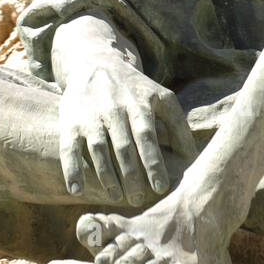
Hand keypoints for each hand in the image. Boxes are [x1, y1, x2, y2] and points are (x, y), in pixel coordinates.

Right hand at [58, 53, 196, 205]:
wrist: (97, 63)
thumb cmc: (136, 89)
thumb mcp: (162, 98)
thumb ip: (178, 125)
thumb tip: (194, 157)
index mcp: (140, 103)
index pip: (148, 136)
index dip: (153, 162)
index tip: (161, 186)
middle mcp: (115, 108)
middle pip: (123, 146)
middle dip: (131, 174)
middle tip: (139, 199)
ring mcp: (91, 115)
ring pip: (98, 149)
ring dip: (106, 175)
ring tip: (115, 197)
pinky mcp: (70, 121)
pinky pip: (69, 148)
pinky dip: (71, 169)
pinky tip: (77, 190)